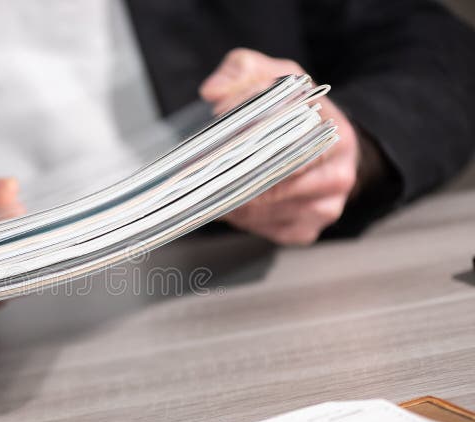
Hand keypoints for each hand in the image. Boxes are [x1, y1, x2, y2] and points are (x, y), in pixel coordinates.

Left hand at [199, 48, 359, 244]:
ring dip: (233, 202)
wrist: (325, 145)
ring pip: (265, 213)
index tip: (216, 143)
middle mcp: (337, 177)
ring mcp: (325, 209)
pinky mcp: (307, 231)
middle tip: (201, 172)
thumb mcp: (278, 77)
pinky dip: (243, 219)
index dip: (245, 145)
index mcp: (335, 137)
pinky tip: (230, 203)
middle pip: (273, 186)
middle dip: (234, 179)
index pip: (284, 146)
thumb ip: (244, 71)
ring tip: (209, 185)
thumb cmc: (297, 111)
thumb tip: (212, 92)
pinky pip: (266, 230)